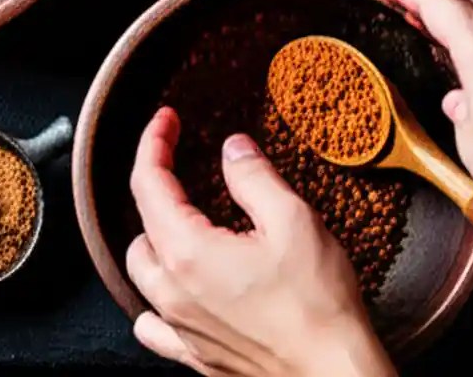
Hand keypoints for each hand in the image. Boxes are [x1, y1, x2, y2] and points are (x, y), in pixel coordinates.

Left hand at [127, 107, 395, 376]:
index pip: (149, 183)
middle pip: (142, 223)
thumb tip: (233, 149)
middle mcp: (172, 291)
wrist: (330, 373)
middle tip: (180, 163)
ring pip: (143, 271)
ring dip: (155, 239)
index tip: (166, 122)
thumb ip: (254, 177)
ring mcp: (179, 326)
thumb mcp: (293, 221)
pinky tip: (176, 291)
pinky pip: (153, 324)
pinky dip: (157, 299)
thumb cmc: (317, 307)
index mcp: (188, 251)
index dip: (154, 143)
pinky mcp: (194, 354)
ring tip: (181, 221)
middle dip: (156, 185)